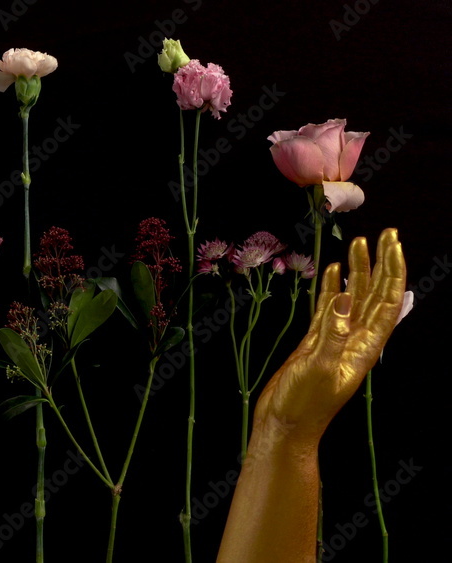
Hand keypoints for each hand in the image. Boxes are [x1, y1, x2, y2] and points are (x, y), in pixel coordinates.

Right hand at [254, 229, 405, 444]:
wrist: (284, 425)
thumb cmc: (303, 404)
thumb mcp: (319, 366)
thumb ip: (333, 332)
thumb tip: (347, 296)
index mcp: (365, 347)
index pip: (386, 301)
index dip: (391, 270)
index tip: (391, 242)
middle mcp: (356, 340)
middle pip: (375, 295)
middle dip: (381, 263)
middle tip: (384, 234)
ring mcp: (336, 340)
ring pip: (354, 298)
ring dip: (359, 271)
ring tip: (357, 244)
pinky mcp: (316, 343)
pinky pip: (329, 309)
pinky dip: (333, 289)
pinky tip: (333, 272)